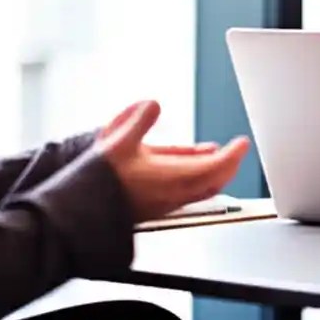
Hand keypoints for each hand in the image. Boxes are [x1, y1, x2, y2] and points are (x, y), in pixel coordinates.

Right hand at [95, 100, 249, 221]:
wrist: (77, 216)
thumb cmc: (96, 183)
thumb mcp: (116, 142)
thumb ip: (138, 120)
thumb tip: (153, 104)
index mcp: (170, 178)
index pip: (215, 167)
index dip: (233, 155)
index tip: (242, 143)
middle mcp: (172, 194)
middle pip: (213, 181)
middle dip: (228, 165)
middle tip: (237, 151)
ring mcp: (164, 204)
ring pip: (200, 190)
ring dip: (213, 173)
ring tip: (216, 156)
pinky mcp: (154, 209)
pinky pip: (186, 194)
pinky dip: (196, 180)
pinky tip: (188, 169)